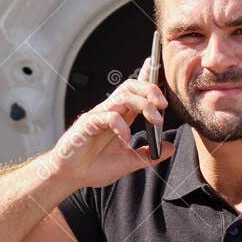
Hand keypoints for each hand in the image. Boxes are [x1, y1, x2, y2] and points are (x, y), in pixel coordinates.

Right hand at [45, 56, 172, 188]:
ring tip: (155, 120)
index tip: (155, 65)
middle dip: (150, 89)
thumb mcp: (128, 162)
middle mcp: (110, 111)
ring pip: (123, 96)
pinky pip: (108, 116)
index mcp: (120, 117)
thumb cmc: (94, 166)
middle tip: (164, 105)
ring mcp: (98, 116)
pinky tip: (126, 139)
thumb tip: (170, 148)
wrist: (71, 176)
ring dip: (143, 104)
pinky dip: (122, 125)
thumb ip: (149, 155)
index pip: (135, 92)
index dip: (145, 77)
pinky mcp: (88, 124)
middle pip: (130, 87)